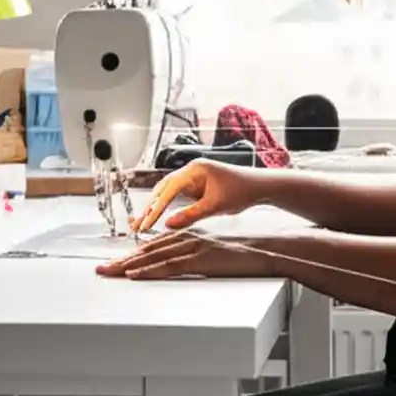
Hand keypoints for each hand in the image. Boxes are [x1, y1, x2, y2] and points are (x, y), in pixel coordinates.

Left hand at [95, 229, 281, 279]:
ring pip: (153, 257)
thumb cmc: (245, 254)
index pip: (156, 246)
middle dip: (122, 260)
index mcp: (191, 235)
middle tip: (102, 269)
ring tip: (109, 273)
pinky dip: (149, 270)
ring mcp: (194, 248)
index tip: (117, 263)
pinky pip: (169, 266)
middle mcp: (188, 238)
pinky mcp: (201, 260)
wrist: (267, 251)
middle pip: (148, 250)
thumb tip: (185, 267)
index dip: (134, 254)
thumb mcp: (217, 252)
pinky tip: (135, 274)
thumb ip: (198, 257)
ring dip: (128, 266)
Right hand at [130, 159, 266, 233]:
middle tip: (137, 226)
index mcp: (195, 170)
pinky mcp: (195, 183)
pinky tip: (156, 217)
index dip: (155, 208)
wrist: (258, 186)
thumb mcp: (215, 207)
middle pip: (163, 188)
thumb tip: (168, 224)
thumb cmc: (241, 192)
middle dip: (149, 208)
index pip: (169, 190)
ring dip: (155, 207)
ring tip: (141, 223)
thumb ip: (191, 215)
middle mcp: (191, 169)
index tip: (145, 224)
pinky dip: (165, 205)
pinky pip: (175, 194)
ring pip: (167, 191)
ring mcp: (192, 176)